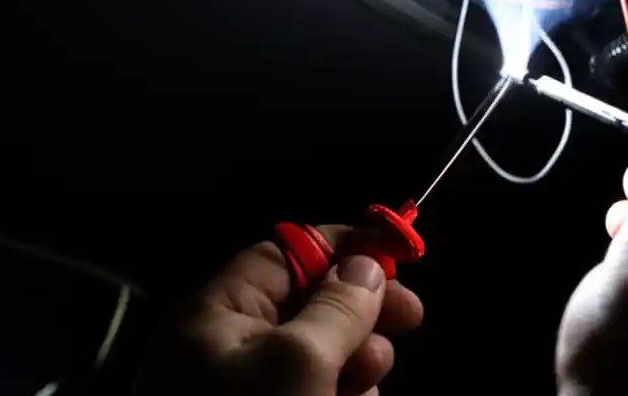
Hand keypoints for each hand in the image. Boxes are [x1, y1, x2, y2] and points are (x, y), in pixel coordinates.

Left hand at [149, 226, 423, 395]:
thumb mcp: (301, 361)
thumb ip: (338, 306)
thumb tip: (366, 264)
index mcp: (217, 317)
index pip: (286, 254)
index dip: (344, 247)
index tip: (401, 251)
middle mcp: (229, 349)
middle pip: (312, 304)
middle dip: (362, 314)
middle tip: (411, 319)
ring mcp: (252, 394)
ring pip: (326, 355)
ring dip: (360, 366)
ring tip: (366, 387)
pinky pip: (323, 394)